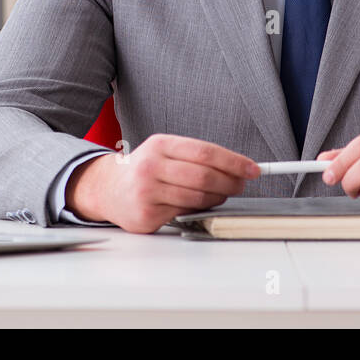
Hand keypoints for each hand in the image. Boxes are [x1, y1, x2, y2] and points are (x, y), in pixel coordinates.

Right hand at [65, 133, 259, 233]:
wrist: (107, 189)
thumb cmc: (144, 169)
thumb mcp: (164, 152)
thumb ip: (195, 157)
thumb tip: (236, 168)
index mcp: (160, 145)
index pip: (205, 152)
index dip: (233, 161)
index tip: (252, 169)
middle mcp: (151, 166)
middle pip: (204, 176)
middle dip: (230, 183)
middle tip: (241, 185)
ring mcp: (147, 192)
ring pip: (198, 198)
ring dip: (218, 198)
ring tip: (221, 195)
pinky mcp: (146, 215)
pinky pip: (184, 214)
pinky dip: (198, 210)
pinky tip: (196, 205)